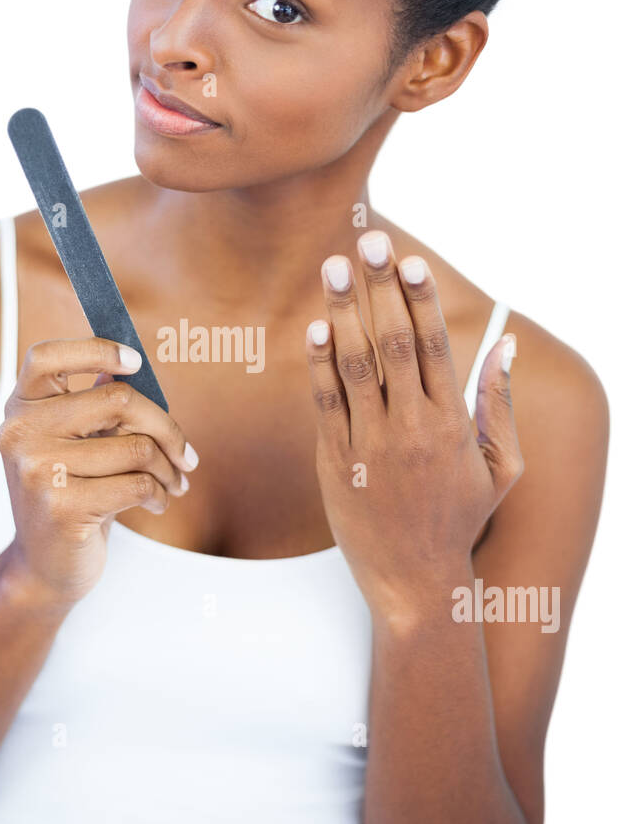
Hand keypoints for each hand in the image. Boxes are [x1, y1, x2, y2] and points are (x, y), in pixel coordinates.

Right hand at [0, 338, 196, 603]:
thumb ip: (94, 404)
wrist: (44, 568)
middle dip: (167, 429)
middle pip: (118, 400)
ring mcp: (36, 470)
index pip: (46, 355)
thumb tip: (132, 369)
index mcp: (20, 407)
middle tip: (187, 455)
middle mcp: (19, 433)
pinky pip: (137, 484)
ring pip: (136, 447)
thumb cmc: (71, 495)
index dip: (97, 349)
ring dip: (169, 469)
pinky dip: (159, 494)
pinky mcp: (60, 506)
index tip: (136, 363)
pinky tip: (158, 503)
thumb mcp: (76, 444)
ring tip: (174, 484)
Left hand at [305, 231, 522, 618]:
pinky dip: (319, 363)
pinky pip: (325, 403)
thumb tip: (507, 346)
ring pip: (355, 365)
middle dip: (378, 287)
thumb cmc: (459, 520)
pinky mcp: (336, 462)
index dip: (420, 297)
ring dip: (343, 310)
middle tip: (365, 241)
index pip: (434, 345)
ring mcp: (370, 445)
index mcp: (451, 424)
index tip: (409, 259)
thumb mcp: (500, 468)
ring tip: (331, 268)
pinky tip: (316, 327)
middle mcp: (411, 428)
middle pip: (393, 342)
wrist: (414, 582)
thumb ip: (500, 404)